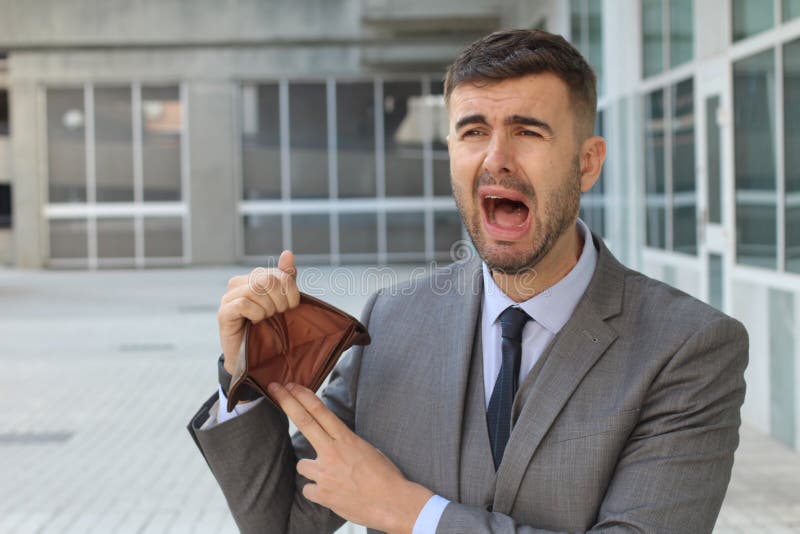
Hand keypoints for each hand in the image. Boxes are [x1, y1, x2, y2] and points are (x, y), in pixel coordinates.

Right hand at [217, 250, 299, 375]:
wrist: (252, 358)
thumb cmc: (268, 329)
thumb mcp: (282, 302)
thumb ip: (285, 278)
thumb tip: (287, 253)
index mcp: (254, 278)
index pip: (277, 273)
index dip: (290, 290)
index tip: (292, 306)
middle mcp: (238, 284)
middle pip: (267, 280)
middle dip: (280, 300)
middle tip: (277, 314)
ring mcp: (228, 297)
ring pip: (256, 290)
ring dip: (268, 309)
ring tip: (265, 319)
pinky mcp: (224, 312)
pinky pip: (244, 303)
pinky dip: (256, 314)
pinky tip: (254, 322)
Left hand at [267, 382, 433, 533]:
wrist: (392, 504)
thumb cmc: (385, 476)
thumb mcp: (367, 450)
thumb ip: (345, 443)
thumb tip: (332, 441)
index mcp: (347, 439)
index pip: (320, 411)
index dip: (303, 395)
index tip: (290, 385)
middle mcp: (333, 452)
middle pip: (304, 421)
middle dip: (286, 401)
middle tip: (273, 387)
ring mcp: (325, 473)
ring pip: (301, 465)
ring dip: (311, 469)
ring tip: (331, 477)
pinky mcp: (322, 495)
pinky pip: (308, 489)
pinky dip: (317, 491)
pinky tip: (331, 493)